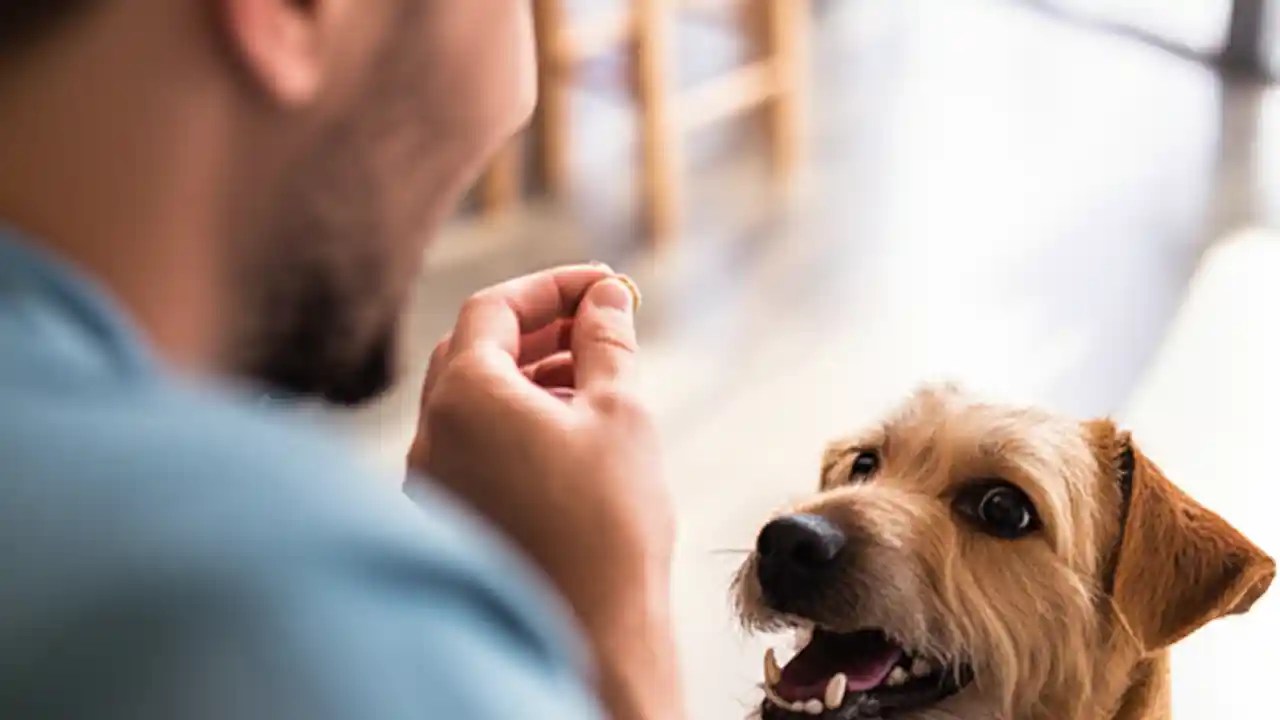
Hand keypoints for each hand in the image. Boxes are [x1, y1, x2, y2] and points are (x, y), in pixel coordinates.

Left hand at [407, 265, 681, 719]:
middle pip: (475, 349)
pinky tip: (568, 429)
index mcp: (464, 397)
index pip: (494, 308)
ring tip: (594, 375)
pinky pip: (471, 444)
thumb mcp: (621, 414)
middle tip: (599, 321)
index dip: (554, 286)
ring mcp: (431, 480)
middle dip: (539, 328)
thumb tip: (607, 297)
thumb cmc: (607, 525)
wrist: (587, 634)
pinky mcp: (446, 516)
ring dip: (529, 374)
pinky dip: (514, 419)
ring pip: (473, 400)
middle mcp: (430, 435)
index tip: (606, 285)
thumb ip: (607, 341)